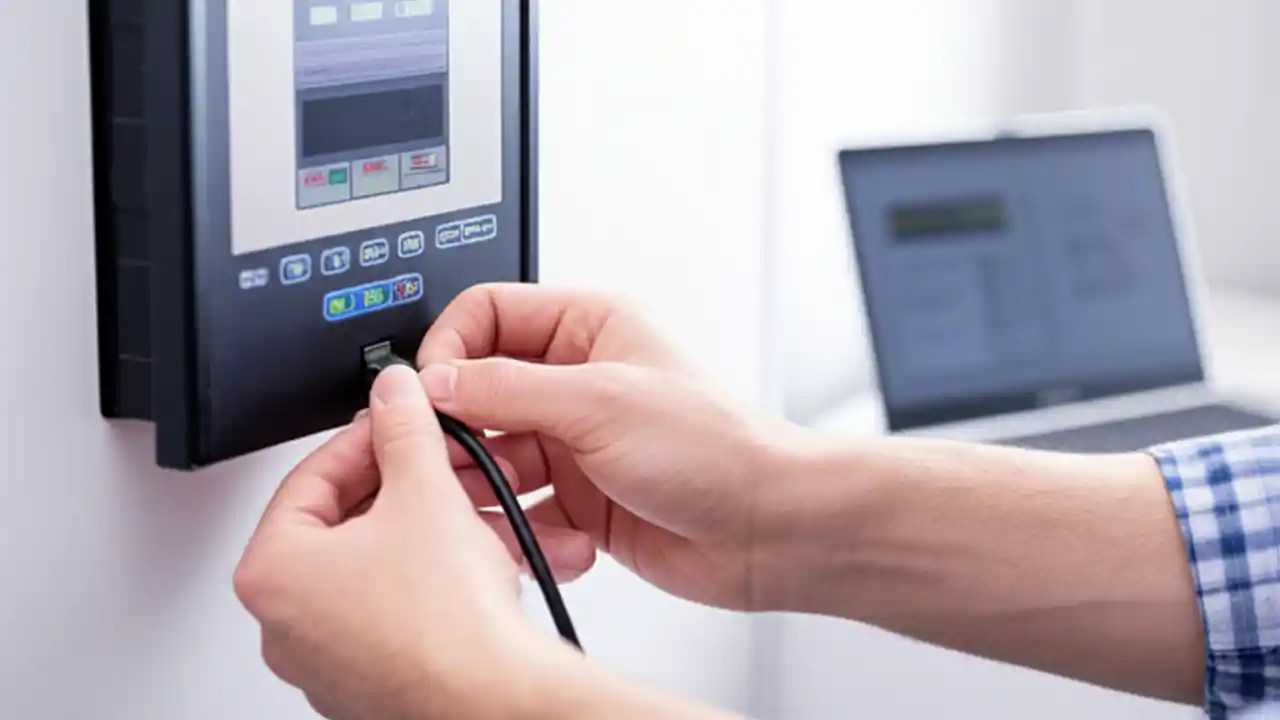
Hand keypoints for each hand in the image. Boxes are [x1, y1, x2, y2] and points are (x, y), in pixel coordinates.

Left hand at [233, 365, 580, 718]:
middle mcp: (286, 624)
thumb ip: (404, 427)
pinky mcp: (374, 681)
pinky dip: (442, 576)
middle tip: (450, 462)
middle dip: (415, 485)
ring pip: (385, 565)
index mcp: (271, 573)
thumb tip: (393, 392)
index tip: (402, 420)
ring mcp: (329, 659)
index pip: (312, 475)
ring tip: (486, 510)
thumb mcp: (425, 491)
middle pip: (350, 521)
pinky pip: (403, 607)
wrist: (497, 700)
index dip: (370, 435)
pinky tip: (488, 558)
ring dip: (439, 528)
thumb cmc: (446, 623)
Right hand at [419, 284, 792, 609]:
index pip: (487, 314)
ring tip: (499, 513)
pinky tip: (556, 537)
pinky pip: (517, 507)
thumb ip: (507, 389)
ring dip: (488, 488)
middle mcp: (575, 379)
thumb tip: (435, 381)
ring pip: (489, 454)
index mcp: (587, 327)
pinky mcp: (576, 496)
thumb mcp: (601, 402)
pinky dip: (522, 528)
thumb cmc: (717, 449)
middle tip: (447, 464)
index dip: (449, 350)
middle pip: (478, 389)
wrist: (767, 531)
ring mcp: (573, 439)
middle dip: (459, 431)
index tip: (430, 395)